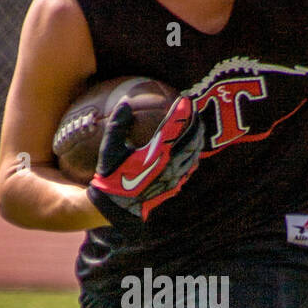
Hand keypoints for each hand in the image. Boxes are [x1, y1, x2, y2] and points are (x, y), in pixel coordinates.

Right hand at [87, 93, 203, 230]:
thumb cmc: (112, 176)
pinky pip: (189, 168)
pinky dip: (194, 156)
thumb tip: (125, 103)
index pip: (174, 128)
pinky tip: (193, 152)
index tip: (185, 100)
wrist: (118, 207)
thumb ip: (117, 125)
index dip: (181, 112)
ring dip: (198, 139)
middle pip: (190, 140)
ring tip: (199, 128)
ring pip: (193, 154)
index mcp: (155, 153)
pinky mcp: (174, 186)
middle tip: (196, 111)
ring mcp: (174, 176)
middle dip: (195, 123)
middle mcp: (169, 164)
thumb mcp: (109, 150)